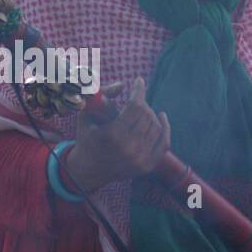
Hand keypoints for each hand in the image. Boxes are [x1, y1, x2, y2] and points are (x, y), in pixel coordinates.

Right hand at [65, 77, 170, 192]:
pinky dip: (165, 128)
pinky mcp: (147, 166)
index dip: (138, 90)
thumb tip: (121, 85)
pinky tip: (161, 117)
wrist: (88, 171)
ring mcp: (140, 160)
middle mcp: (129, 149)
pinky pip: (164, 142)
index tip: (139, 81)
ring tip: (142, 110)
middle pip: (146, 115)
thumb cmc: (87, 137)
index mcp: (112, 135)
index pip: (135, 106)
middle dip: (142, 102)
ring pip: (156, 126)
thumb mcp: (86, 114)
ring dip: (150, 114)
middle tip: (135, 99)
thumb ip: (101, 95)